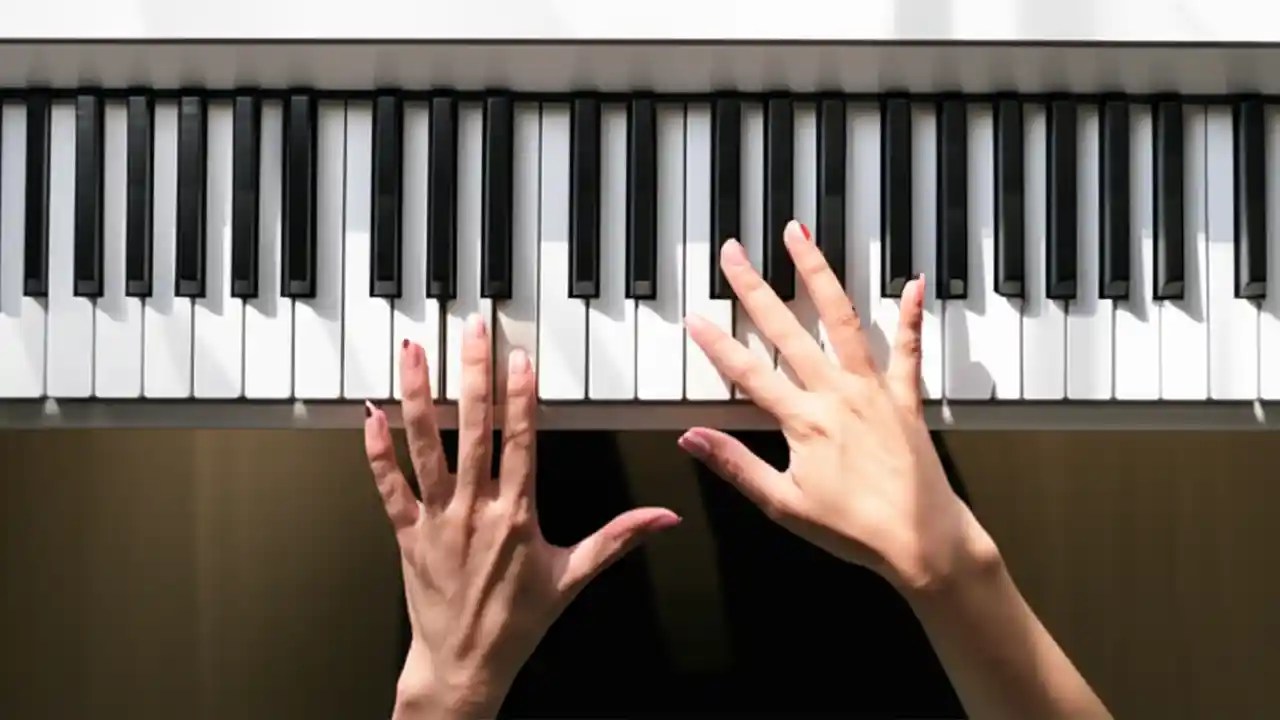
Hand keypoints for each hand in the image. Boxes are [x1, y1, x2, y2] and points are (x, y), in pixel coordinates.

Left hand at [364, 316, 680, 718]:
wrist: (465, 665)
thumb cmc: (517, 622)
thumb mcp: (574, 577)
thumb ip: (618, 539)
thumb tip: (664, 519)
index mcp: (517, 516)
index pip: (520, 443)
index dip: (519, 397)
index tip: (518, 357)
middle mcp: (474, 510)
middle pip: (472, 430)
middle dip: (471, 375)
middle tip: (470, 330)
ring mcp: (437, 519)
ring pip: (424, 447)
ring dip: (417, 396)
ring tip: (413, 353)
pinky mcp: (407, 533)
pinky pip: (388, 485)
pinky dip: (376, 450)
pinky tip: (371, 413)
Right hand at [681, 220, 993, 593]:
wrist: (924, 541)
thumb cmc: (855, 530)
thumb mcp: (783, 504)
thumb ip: (736, 465)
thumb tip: (692, 439)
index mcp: (803, 421)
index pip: (748, 373)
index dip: (717, 344)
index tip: (695, 318)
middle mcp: (837, 394)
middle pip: (787, 330)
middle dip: (756, 288)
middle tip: (735, 254)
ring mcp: (873, 390)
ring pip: (842, 319)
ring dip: (819, 274)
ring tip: (801, 238)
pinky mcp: (905, 398)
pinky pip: (908, 349)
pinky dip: (909, 316)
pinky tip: (911, 283)